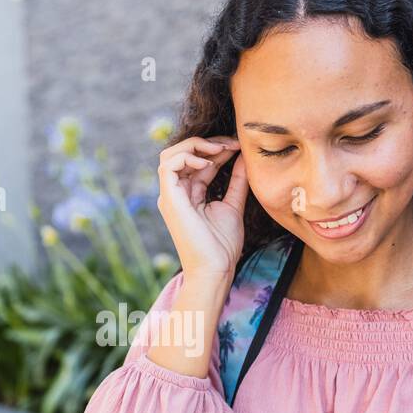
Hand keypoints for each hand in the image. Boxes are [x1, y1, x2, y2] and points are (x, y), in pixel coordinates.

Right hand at [156, 135, 247, 278]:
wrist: (215, 268)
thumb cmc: (222, 246)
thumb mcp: (233, 205)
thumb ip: (237, 181)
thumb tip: (244, 157)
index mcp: (188, 195)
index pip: (198, 162)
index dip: (217, 150)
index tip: (239, 147)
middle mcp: (176, 193)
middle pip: (181, 153)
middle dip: (206, 143)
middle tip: (232, 143)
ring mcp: (170, 196)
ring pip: (170, 154)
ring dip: (195, 145)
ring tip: (220, 149)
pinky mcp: (169, 199)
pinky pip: (169, 165)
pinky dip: (188, 157)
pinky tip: (209, 164)